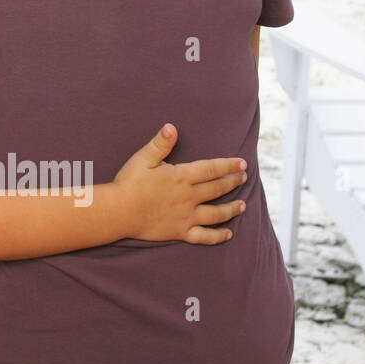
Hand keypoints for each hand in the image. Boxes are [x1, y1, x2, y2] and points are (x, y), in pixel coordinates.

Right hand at [113, 124, 247, 243]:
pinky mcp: (181, 231)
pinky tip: (228, 234)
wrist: (119, 211)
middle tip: (244, 178)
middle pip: (217, 189)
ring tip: (243, 205)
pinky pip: (204, 236)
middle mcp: (189, 197)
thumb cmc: (129, 183)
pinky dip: (218, 236)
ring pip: (216, 213)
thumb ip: (160, 144)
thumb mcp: (143, 158)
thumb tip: (172, 127)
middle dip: (233, 182)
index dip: (228, 165)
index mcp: (181, 177)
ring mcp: (187, 216)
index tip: (242, 163)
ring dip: (232, 209)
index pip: (211, 169)